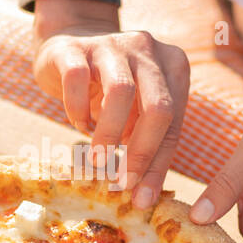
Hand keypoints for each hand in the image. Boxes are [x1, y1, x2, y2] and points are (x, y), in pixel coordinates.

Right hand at [32, 0, 188, 208]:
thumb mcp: (136, 113)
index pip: (173, 123)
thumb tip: (143, 196)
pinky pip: (77, 78)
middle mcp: (148, 50)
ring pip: (120, 91)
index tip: (142, 199)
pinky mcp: (76, 47)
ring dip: (108, 133)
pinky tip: (78, 123)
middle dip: (141, 153)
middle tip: (122, 184)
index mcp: (173, 67)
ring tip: (97, 159)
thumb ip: (145, 141)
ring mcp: (112, 44)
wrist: (68, 48)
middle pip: (158, 107)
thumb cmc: (108, 91)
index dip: (158, 165)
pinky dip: (77, 109)